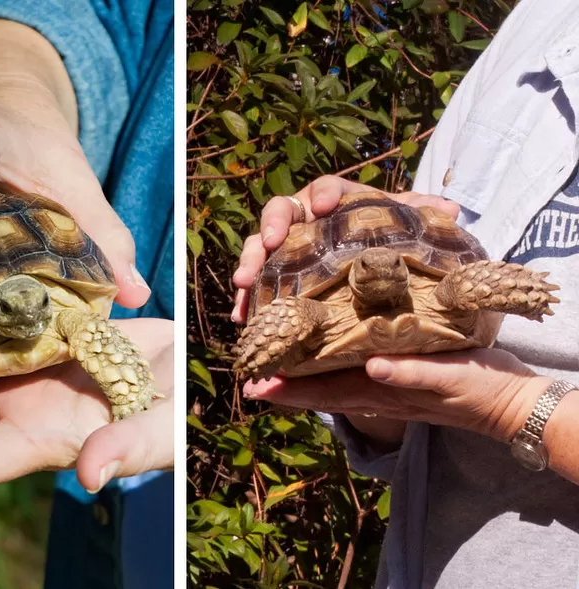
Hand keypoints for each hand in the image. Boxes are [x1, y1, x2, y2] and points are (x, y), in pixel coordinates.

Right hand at [231, 175, 460, 322]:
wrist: (377, 273)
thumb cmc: (391, 244)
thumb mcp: (409, 231)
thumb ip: (423, 218)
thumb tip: (448, 210)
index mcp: (339, 202)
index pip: (326, 188)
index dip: (323, 195)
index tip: (323, 208)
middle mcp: (306, 219)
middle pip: (281, 212)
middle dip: (271, 226)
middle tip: (270, 244)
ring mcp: (288, 248)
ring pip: (260, 246)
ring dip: (250, 263)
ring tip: (243, 285)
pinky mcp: (277, 276)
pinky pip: (257, 281)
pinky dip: (249, 297)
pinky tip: (244, 315)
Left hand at [243, 347, 550, 442]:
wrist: (509, 400)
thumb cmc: (479, 387)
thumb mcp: (448, 376)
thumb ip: (411, 372)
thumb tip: (372, 367)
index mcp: (381, 390)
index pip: (325, 391)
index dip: (290, 390)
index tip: (256, 388)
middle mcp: (376, 390)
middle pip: (320, 389)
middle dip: (285, 387)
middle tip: (250, 381)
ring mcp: (386, 385)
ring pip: (333, 383)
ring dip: (301, 379)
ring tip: (273, 372)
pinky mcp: (399, 373)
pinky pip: (354, 373)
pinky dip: (330, 368)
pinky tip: (322, 359)